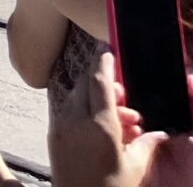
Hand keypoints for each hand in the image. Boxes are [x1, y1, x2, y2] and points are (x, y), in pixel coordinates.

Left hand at [66, 50, 192, 185]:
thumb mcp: (135, 166)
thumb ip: (147, 143)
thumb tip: (162, 133)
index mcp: (100, 126)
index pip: (100, 81)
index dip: (104, 61)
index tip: (108, 48)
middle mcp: (75, 120)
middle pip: (85, 83)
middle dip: (103, 81)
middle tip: (122, 95)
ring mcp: (60, 126)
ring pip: (75, 95)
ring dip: (93, 96)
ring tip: (119, 118)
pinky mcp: (52, 134)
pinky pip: (66, 109)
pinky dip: (82, 109)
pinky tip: (100, 125)